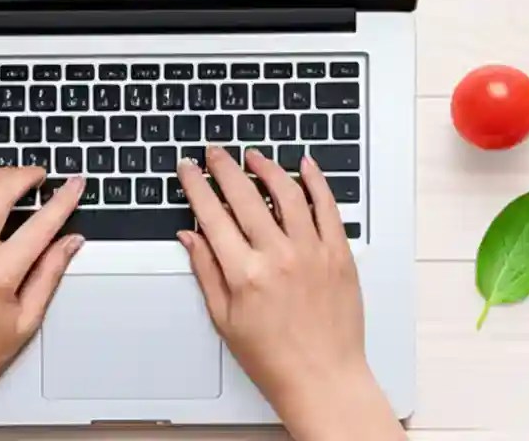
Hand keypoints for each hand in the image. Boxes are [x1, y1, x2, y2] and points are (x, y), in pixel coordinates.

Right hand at [177, 147, 404, 440]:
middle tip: (215, 152)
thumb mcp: (225, 319)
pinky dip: (316, 182)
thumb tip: (190, 235)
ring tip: (254, 157)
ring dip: (267, 168)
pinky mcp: (339, 253)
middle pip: (245, 196)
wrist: (323, 377)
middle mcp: (278, 257)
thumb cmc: (274, 357)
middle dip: (224, 168)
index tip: (189, 169)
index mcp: (244, 274)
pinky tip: (305, 166)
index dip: (196, 186)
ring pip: (287, 193)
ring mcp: (312, 252)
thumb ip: (206, 271)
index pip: (212, 215)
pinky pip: (327, 207)